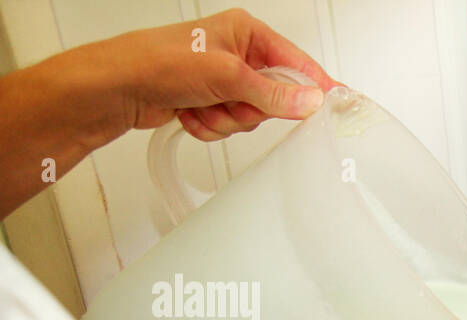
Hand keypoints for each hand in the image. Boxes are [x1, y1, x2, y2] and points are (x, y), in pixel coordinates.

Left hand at [0, 8, 339, 217]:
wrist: (116, 87)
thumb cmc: (159, 62)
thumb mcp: (227, 76)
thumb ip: (274, 94)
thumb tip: (311, 101)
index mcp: (246, 32)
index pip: (297, 63)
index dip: (315, 86)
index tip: (337, 105)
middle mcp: (237, 53)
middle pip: (275, 97)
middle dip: (252, 109)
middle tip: (231, 102)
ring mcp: (223, 80)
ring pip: (252, 118)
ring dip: (227, 120)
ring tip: (202, 105)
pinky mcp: (209, 102)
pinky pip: (229, 127)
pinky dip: (211, 126)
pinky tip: (191, 113)